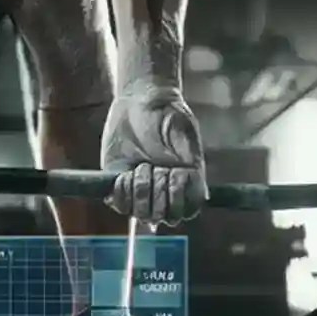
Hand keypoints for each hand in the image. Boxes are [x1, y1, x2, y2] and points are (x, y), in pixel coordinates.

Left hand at [100, 85, 207, 226]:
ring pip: (140, 213)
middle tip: (155, 167)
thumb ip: (189, 156)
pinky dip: (121, 193)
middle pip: (162, 216)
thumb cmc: (167, 113)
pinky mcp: (120, 182)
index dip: (179, 201)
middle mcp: (164, 189)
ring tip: (141, 167)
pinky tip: (124, 175)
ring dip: (140, 192)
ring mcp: (141, 188)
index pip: (187, 210)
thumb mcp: (183, 131)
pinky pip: (119, 204)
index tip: (176, 175)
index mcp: (186, 181)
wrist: (140, 99)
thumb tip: (197, 185)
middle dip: (158, 194)